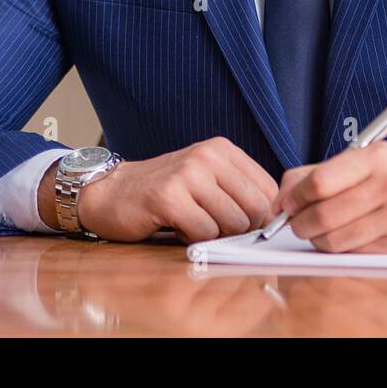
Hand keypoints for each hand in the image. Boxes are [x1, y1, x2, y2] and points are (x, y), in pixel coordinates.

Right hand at [72, 137, 279, 242]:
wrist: (110, 191)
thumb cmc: (165, 191)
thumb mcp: (207, 179)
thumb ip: (240, 191)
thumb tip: (275, 219)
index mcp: (222, 150)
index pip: (268, 188)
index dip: (263, 215)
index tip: (246, 225)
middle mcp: (207, 156)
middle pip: (255, 208)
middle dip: (242, 229)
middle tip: (216, 228)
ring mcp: (188, 175)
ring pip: (232, 223)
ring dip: (215, 234)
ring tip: (192, 221)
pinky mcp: (168, 197)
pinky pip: (204, 232)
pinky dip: (194, 238)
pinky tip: (177, 226)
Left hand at [264, 142, 386, 252]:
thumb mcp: (369, 159)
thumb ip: (322, 172)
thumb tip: (283, 197)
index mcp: (376, 157)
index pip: (319, 181)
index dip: (294, 198)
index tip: (287, 204)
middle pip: (323, 214)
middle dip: (300, 224)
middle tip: (297, 224)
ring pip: (335, 239)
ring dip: (318, 240)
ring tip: (320, 232)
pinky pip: (355, 253)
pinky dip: (341, 249)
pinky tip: (345, 238)